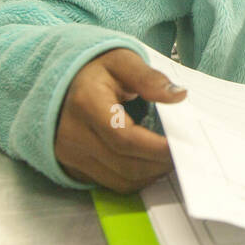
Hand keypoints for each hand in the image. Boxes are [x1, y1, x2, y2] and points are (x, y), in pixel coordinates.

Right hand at [54, 47, 187, 192]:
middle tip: (184, 152)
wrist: (59, 82)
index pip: (125, 138)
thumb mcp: (122, 60)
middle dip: (159, 163)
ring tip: (169, 158)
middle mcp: (72, 135)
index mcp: (85, 104)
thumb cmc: (94, 69)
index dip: (157, 147)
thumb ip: (149, 78)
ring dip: (150, 174)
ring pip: (120, 180)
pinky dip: (135, 178)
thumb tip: (179, 96)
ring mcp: (69, 155)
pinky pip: (110, 183)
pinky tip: (149, 163)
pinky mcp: (72, 167)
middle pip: (125, 164)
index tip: (184, 143)